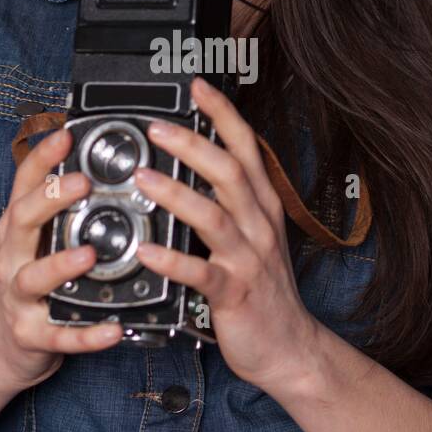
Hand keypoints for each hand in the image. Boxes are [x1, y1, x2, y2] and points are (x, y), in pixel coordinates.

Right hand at [0, 127, 122, 392]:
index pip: (23, 186)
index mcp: (18, 230)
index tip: (65, 135)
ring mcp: (19, 298)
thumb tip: (89, 162)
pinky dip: (86, 334)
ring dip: (60, 264)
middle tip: (82, 182)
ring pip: (34, 278)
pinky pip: (61, 336)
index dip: (41, 158)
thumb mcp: (35, 240)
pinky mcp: (32, 335)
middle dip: (49, 199)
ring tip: (88, 255)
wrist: (0, 348)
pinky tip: (112, 328)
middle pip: (21, 221)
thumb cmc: (29, 282)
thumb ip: (57, 208)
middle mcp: (13, 258)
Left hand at [133, 76, 319, 391]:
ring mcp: (249, 259)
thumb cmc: (262, 289)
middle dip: (193, 144)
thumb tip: (194, 163)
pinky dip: (174, 261)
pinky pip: (202, 274)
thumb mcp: (254, 233)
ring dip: (177, 194)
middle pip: (229, 172)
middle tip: (155, 127)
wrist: (289, 346)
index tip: (196, 85)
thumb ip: (229, 199)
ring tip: (142, 179)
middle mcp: (258, 225)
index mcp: (261, 205)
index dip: (222, 113)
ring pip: (215, 217)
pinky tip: (147, 251)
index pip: (245, 147)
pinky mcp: (235, 294)